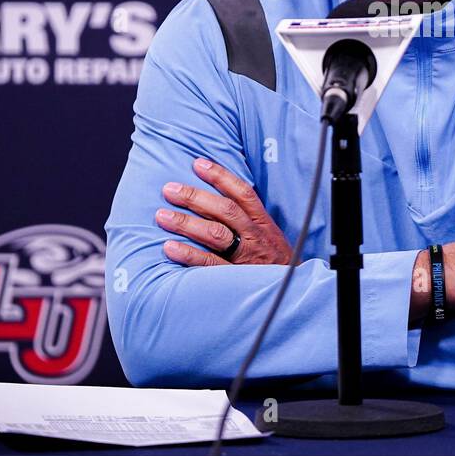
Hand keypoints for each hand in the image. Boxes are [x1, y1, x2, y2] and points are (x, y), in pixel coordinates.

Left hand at [156, 158, 293, 266]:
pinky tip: (170, 247)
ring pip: (215, 234)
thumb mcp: (269, 235)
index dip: (220, 176)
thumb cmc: (274, 261)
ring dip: (186, 223)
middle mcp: (255, 236)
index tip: (198, 164)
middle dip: (195, 198)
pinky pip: (209, 263)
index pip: (243, 193)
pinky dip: (189, 254)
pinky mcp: (235, 277)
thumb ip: (248, 219)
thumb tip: (217, 199)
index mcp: (263, 222)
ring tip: (162, 216)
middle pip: (225, 210)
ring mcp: (245, 256)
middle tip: (169, 190)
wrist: (292, 291)